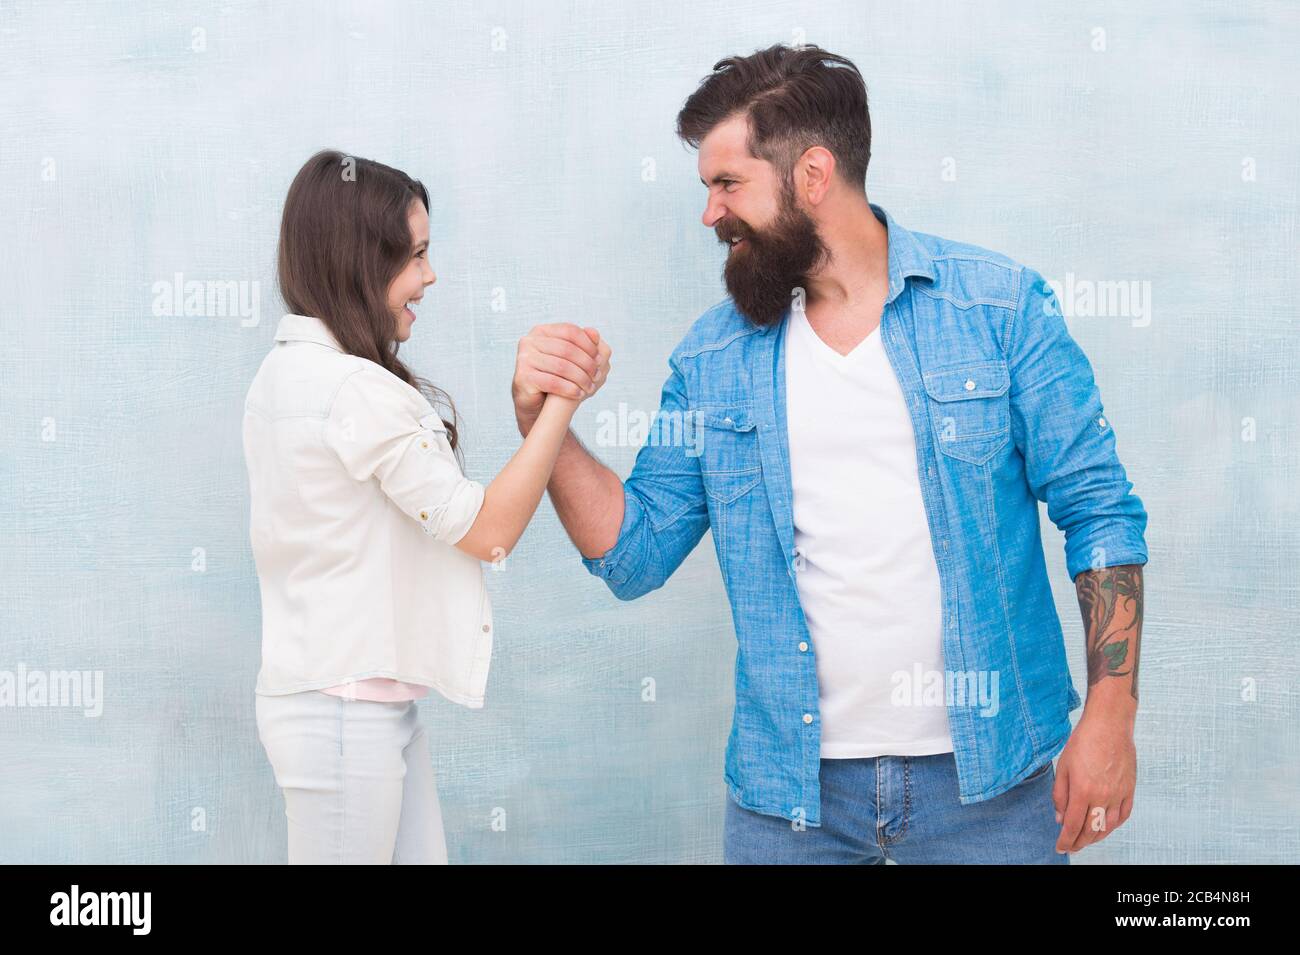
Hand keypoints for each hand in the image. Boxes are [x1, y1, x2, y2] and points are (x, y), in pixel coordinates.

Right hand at [512, 323, 610, 428]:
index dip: (588, 344)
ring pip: (561, 366)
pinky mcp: (523, 377)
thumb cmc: (554, 375)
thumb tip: (595, 332)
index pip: (569, 331)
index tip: (600, 359)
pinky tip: (579, 394)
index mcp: (541, 331)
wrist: (534, 400)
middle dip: (586, 363)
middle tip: (597, 375)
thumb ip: (581, 344)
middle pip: (566, 349)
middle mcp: (529, 341)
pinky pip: (553, 382)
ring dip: (581, 378)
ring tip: (590, 387)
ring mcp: (524, 358)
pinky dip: (570, 389)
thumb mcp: (569, 358)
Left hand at [1051, 713, 1136, 853]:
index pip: (1073, 826)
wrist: (1109, 726)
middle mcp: (1102, 796)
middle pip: (1091, 831)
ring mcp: (1118, 794)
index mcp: (1082, 791)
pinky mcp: (1130, 790)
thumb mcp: (1063, 767)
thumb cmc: (1083, 742)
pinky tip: (1106, 827)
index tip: (1061, 848)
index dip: (1066, 840)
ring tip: (1086, 840)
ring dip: (1096, 837)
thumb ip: (1060, 795)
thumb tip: (1060, 818)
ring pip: (1108, 827)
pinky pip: (1123, 816)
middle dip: (1079, 843)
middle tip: (1071, 847)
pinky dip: (1114, 826)